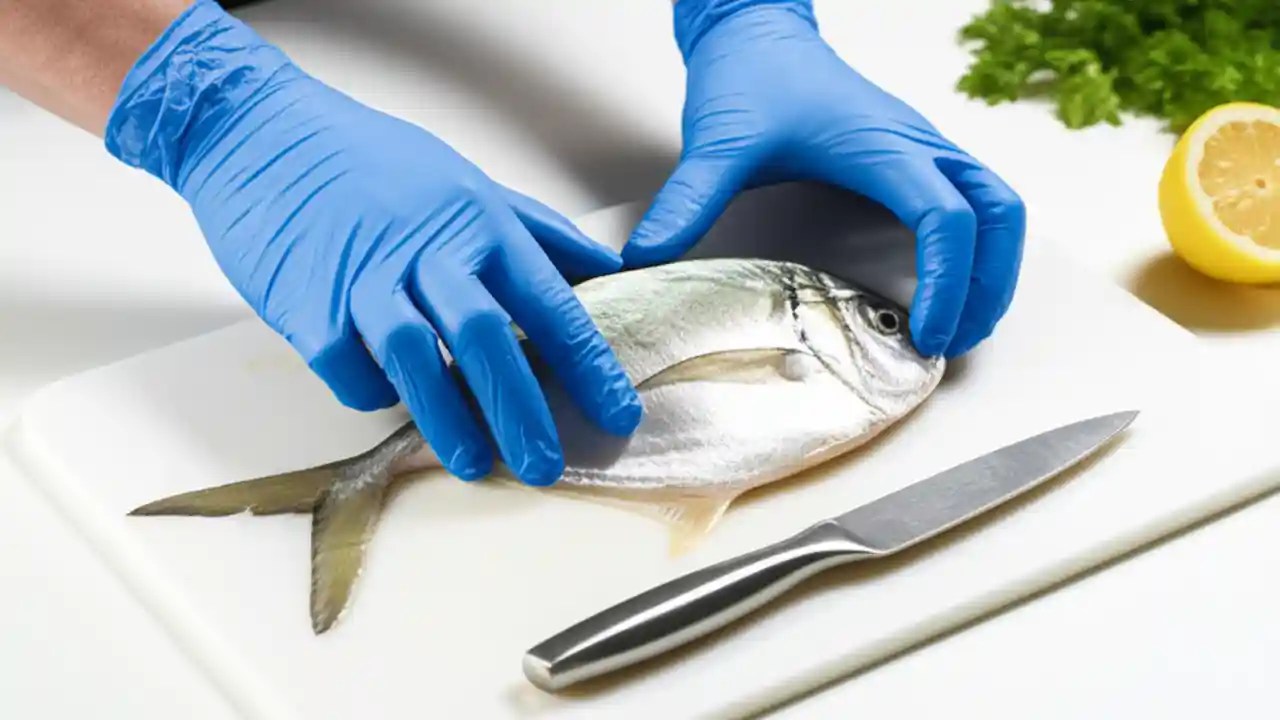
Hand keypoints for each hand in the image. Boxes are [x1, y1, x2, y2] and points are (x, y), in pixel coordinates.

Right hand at [103, 0, 640, 484]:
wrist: (259, 131)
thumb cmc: (368, 159)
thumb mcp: (464, 180)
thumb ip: (535, 230)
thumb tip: (605, 267)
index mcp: (476, 221)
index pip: (549, 301)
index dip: (589, 364)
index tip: (619, 413)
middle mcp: (426, 249)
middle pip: (487, 337)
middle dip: (521, 408)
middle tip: (546, 466)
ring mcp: (363, 277)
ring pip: (415, 357)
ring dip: (447, 418)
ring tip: (473, 465)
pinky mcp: (306, 301)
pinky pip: (346, 365)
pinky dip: (370, 391)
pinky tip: (386, 403)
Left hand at [625, 0, 1025, 357]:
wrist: (757, 30)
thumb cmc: (749, 78)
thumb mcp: (718, 143)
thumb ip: (688, 203)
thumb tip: (644, 261)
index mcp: (882, 146)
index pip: (945, 218)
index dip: (948, 282)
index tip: (927, 334)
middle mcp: (917, 144)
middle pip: (998, 213)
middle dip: (990, 282)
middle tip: (955, 342)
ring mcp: (922, 146)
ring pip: (998, 204)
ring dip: (994, 267)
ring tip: (962, 324)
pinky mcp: (914, 153)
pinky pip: (974, 198)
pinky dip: (977, 246)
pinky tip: (946, 281)